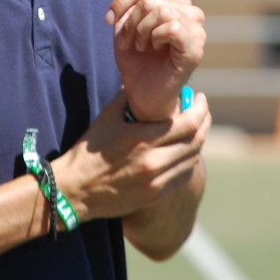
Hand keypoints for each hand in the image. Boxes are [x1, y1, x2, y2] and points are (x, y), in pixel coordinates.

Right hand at [52, 91, 209, 223]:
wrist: (75, 191)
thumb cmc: (88, 152)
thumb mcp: (106, 118)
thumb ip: (127, 98)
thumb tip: (142, 83)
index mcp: (142, 139)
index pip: (187, 123)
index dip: (200, 109)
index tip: (201, 99)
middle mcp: (154, 162)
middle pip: (196, 140)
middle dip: (205, 122)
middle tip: (203, 112)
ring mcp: (156, 182)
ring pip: (192, 159)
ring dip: (198, 142)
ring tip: (195, 130)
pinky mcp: (155, 196)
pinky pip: (183, 177)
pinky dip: (188, 161)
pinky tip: (184, 152)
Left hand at [106, 0, 205, 120]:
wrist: (140, 93)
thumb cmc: (135, 56)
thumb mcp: (124, 16)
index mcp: (176, 0)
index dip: (122, 1)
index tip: (111, 21)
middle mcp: (191, 11)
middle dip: (129, 21)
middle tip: (131, 41)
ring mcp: (197, 29)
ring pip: (158, 10)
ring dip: (138, 32)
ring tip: (141, 47)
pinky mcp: (196, 47)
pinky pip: (170, 26)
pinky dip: (152, 38)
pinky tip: (153, 51)